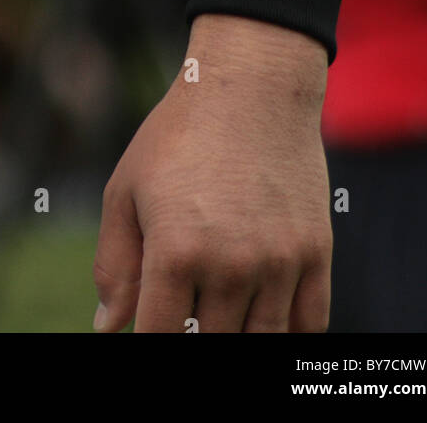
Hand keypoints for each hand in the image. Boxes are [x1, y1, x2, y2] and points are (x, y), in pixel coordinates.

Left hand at [92, 12, 331, 332]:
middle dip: (192, 332)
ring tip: (219, 305)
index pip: (160, 337)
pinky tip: (262, 314)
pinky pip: (308, 324)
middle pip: (210, 342)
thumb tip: (110, 327)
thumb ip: (114, 262)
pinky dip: (285, 331)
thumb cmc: (179, 133)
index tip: (155, 324)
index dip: (152, 340)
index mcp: (175, 251)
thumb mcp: (126, 188)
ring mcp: (278, 262)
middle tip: (186, 300)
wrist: (252, 84)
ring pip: (259, 340)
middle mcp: (230, 265)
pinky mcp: (316, 251)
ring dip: (236, 330)